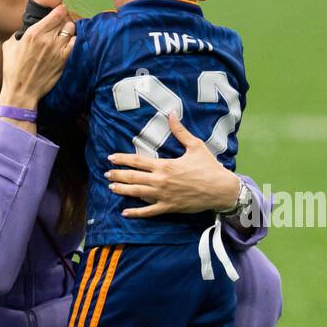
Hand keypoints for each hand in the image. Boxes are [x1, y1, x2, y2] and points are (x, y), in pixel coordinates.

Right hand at [0, 5, 76, 109]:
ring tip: (64, 31)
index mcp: (33, 33)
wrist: (22, 90)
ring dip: (69, 28)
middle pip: (64, 20)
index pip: (55, 14)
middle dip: (64, 18)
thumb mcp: (9, 46)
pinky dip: (73, 40)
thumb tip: (26, 28)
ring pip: (71, 30)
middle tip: (62, 20)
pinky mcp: (63, 60)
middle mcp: (47, 39)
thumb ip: (19, 33)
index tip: (60, 9)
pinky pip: (74, 43)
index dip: (60, 10)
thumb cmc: (13, 69)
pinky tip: (67, 42)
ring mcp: (57, 50)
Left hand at [105, 114, 241, 217]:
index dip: (122, 159)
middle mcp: (160, 181)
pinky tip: (125, 212)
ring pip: (137, 193)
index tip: (111, 158)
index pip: (137, 161)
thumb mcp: (195, 146)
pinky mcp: (169, 207)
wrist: (220, 189)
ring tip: (111, 188)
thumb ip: (180, 131)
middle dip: (117, 175)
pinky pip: (149, 211)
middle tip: (106, 174)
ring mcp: (163, 195)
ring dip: (122, 190)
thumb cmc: (209, 167)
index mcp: (165, 165)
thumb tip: (171, 114)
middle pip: (133, 178)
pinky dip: (136, 212)